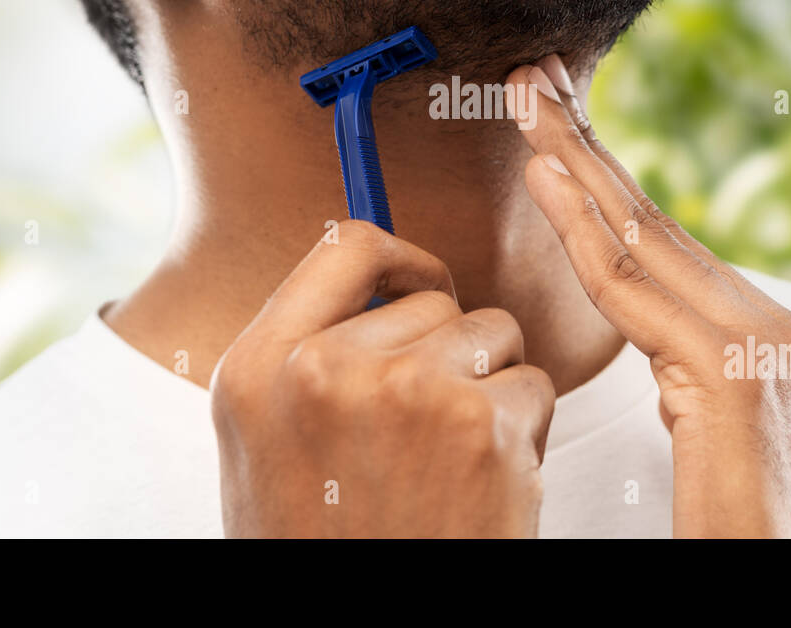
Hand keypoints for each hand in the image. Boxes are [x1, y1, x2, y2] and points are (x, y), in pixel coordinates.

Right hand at [209, 220, 555, 537]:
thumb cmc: (325, 544)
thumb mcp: (271, 442)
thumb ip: (309, 352)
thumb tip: (385, 269)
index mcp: (257, 367)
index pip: (346, 245)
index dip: (400, 258)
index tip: (422, 285)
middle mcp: (324, 368)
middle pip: (434, 298)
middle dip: (451, 349)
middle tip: (427, 431)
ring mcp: (405, 391)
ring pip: (493, 333)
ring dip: (491, 387)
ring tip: (450, 462)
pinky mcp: (479, 427)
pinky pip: (533, 384)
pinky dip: (523, 431)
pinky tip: (482, 487)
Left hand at [508, 56, 790, 537]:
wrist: (787, 587)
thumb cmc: (747, 534)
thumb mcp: (720, 436)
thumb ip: (695, 374)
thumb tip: (658, 349)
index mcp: (783, 337)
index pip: (677, 246)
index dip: (611, 180)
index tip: (560, 127)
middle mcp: (788, 327)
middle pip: (662, 223)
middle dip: (590, 147)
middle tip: (536, 79)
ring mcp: (771, 344)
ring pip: (648, 240)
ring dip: (576, 163)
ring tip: (527, 103)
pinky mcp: (740, 373)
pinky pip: (638, 293)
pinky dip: (583, 231)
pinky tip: (545, 177)